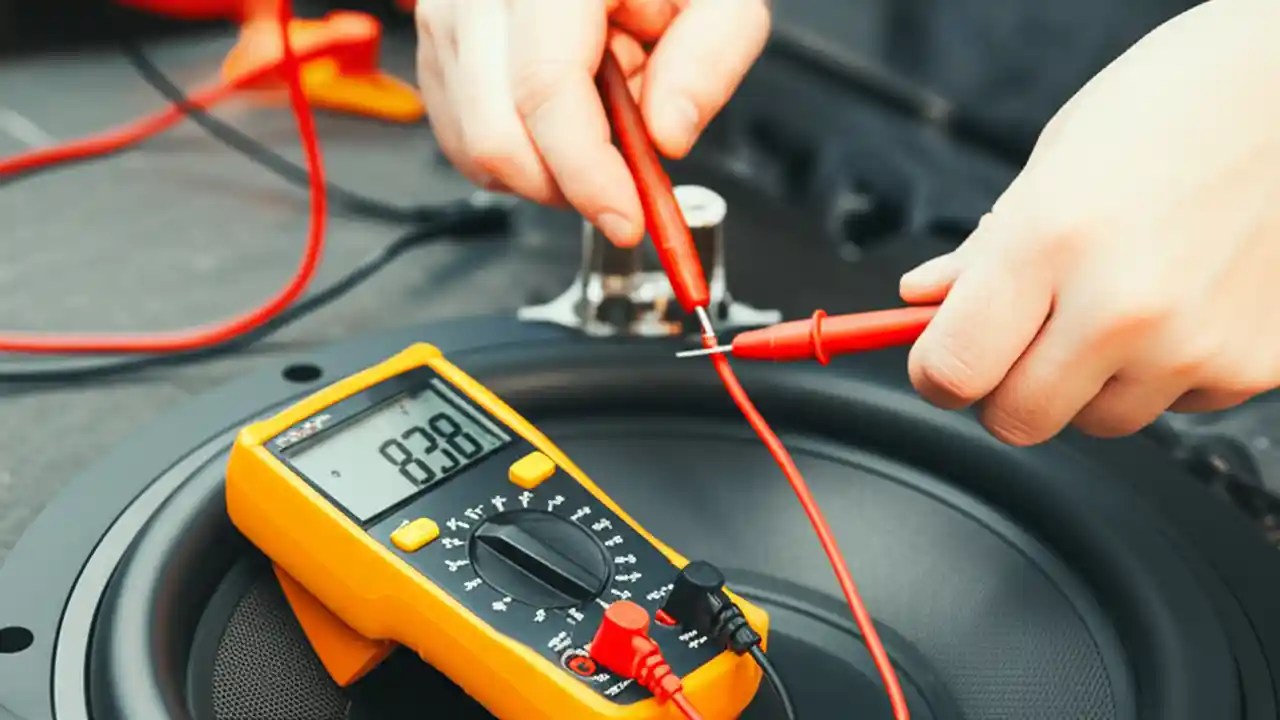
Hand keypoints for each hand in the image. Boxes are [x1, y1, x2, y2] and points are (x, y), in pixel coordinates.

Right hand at [415, 0, 769, 246]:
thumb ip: (708, 60)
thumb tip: (667, 135)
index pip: (546, 86)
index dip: (586, 171)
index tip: (627, 218)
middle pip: (495, 131)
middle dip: (565, 187)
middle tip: (623, 185)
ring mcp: (448, 15)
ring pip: (475, 144)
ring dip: (545, 171)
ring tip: (601, 124)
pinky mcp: (440, 45)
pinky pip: (463, 137)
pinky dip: (520, 155)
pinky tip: (565, 119)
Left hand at [899, 0, 1279, 445]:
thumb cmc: (1178, 103)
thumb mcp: (1055, 161)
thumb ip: (983, 251)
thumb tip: (925, 300)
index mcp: (1049, 243)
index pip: (952, 372)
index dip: (935, 373)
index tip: (941, 360)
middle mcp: (1120, 307)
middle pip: (1017, 420)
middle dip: (1004, 387)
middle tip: (1023, 335)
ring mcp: (1194, 345)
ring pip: (1098, 422)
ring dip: (1087, 383)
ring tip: (1117, 300)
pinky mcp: (1254, 366)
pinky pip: (1175, 404)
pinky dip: (1164, 369)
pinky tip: (1183, 299)